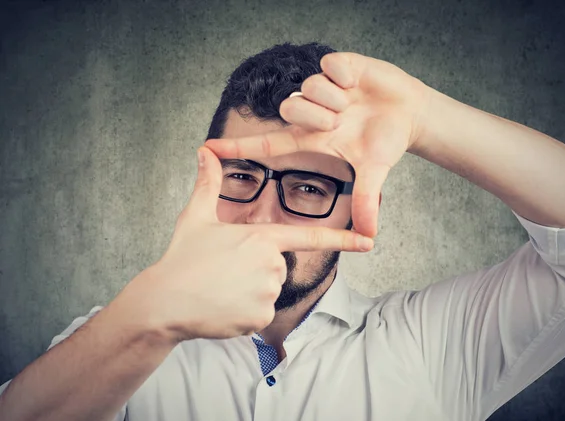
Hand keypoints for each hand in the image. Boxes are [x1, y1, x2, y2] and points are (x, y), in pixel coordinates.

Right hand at [120, 146, 373, 342]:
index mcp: (262, 238)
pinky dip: (242, 312)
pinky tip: (221, 307)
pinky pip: (258, 313)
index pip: (310, 238)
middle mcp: (272, 265)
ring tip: (220, 289)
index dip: (343, 239)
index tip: (369, 241)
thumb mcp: (196, 218)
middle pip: (276, 267)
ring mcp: (267, 293)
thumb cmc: (182, 258)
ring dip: (247, 291)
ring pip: (267, 291)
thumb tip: (205, 152)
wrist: (165, 302)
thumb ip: (208, 184)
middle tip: (223, 272)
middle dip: (255, 270)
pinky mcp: (259, 318)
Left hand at [205, 52, 431, 237]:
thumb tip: (369, 236)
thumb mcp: (374, 170)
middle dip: (317, 115)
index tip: (207, 149)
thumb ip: (366, 199)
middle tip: (341, 121)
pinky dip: (347, 75)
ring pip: (309, 86)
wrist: (410, 112)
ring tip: (354, 102)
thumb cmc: (387, 140)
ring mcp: (323, 88)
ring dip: (336, 97)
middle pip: (289, 107)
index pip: (268, 142)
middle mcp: (312, 112)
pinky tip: (358, 82)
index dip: (238, 146)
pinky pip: (329, 64)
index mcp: (312, 137)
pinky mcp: (337, 64)